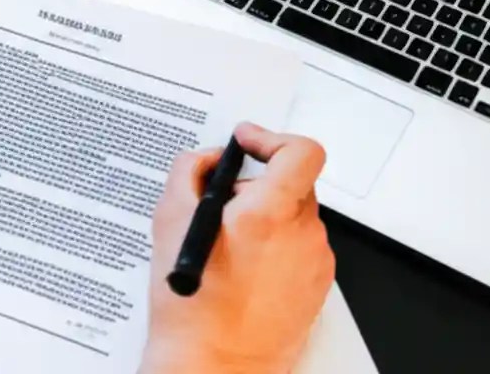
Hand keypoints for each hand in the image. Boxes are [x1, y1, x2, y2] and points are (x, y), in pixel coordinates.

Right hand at [140, 123, 334, 373]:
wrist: (216, 365)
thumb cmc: (193, 308)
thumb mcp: (170, 223)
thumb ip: (189, 171)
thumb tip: (209, 158)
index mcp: (269, 213)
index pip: (299, 150)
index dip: (271, 139)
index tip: (248, 142)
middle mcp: (301, 233)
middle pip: (292, 182)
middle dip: (258, 186)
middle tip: (223, 208)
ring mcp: (315, 261)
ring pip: (295, 216)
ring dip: (266, 219)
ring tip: (229, 250)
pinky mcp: (319, 284)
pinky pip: (301, 247)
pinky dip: (277, 248)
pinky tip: (246, 272)